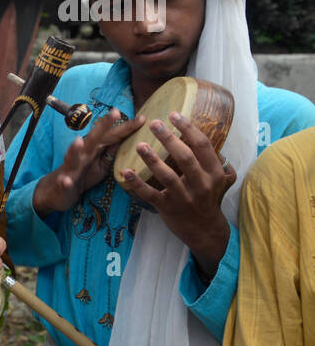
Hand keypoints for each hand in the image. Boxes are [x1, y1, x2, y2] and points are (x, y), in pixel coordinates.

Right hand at [33, 109, 144, 216]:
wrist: (57, 192)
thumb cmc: (82, 176)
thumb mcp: (101, 165)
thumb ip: (110, 152)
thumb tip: (126, 139)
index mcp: (94, 150)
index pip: (111, 137)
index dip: (125, 128)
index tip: (142, 119)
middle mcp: (82, 155)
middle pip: (93, 139)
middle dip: (102, 126)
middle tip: (115, 113)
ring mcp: (71, 168)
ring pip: (72, 157)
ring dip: (74, 149)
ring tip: (79, 142)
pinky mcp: (63, 182)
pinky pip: (64, 182)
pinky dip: (64, 181)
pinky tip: (66, 181)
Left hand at [119, 112, 234, 277]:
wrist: (205, 231)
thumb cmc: (208, 198)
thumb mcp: (218, 180)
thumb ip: (212, 160)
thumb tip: (200, 134)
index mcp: (214, 173)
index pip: (202, 145)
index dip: (188, 128)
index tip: (174, 114)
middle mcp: (201, 184)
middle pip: (185, 157)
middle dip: (169, 138)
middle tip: (154, 123)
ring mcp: (184, 198)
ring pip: (168, 176)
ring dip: (152, 159)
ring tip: (139, 145)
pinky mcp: (168, 208)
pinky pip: (150, 195)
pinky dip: (137, 183)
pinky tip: (126, 172)